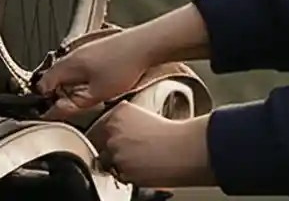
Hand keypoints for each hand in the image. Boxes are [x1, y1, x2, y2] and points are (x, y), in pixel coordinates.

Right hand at [35, 30, 151, 117]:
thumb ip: (75, 104)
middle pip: (55, 77)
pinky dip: (84, 78)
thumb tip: (57, 111)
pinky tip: (99, 85)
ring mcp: (84, 50)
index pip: (43, 84)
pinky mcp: (97, 50)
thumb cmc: (124, 64)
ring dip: (72, 86)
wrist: (145, 45)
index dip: (45, 100)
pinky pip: (81, 67)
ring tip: (87, 97)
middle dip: (59, 94)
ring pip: (69, 72)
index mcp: (67, 65)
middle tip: (70, 107)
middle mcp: (72, 55)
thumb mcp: (98, 93)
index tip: (52, 111)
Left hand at [87, 102, 215, 188]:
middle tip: (133, 150)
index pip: (102, 125)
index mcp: (118, 115)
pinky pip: (120, 175)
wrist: (186, 150)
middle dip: (116, 148)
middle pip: (104, 143)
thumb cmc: (174, 133)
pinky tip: (144, 168)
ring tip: (141, 160)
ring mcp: (117, 154)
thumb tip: (119, 122)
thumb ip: (126, 116)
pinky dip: (129, 174)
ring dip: (121, 161)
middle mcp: (113, 134)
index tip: (118, 139)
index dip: (111, 134)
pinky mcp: (124, 172)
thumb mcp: (145, 113)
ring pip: (110, 161)